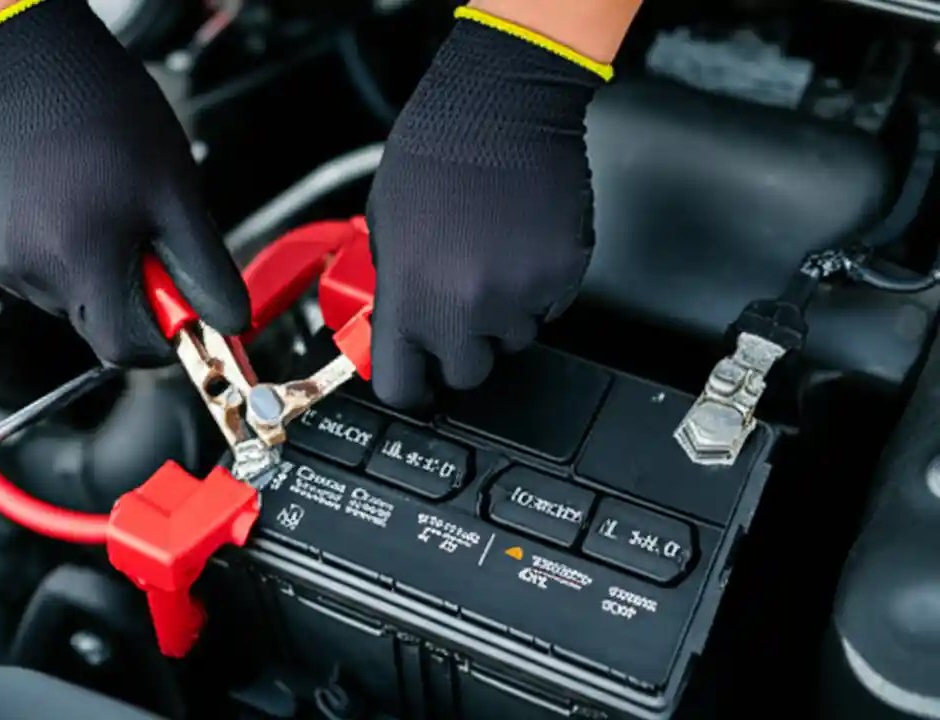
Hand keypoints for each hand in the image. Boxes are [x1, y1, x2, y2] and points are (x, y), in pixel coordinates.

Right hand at [0, 0, 247, 365]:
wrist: (39, 68)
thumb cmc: (108, 117)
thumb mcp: (178, 196)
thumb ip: (203, 271)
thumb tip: (227, 323)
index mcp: (82, 262)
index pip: (126, 349)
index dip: (161, 340)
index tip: (178, 313)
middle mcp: (33, 271)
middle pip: (98, 326)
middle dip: (131, 300)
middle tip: (145, 241)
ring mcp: (4, 263)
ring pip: (70, 303)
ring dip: (97, 276)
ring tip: (105, 215)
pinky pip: (39, 279)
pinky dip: (64, 260)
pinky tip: (72, 214)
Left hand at [365, 10, 608, 406]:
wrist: (500, 106)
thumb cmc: (436, 151)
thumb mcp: (385, 224)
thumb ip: (394, 284)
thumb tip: (402, 322)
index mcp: (409, 297)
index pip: (403, 385)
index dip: (411, 386)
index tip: (417, 381)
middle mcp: (464, 307)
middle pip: (468, 373)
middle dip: (463, 348)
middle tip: (460, 307)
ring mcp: (518, 296)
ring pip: (514, 340)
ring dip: (503, 314)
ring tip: (493, 257)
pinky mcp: (561, 277)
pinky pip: (550, 307)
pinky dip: (538, 287)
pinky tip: (520, 244)